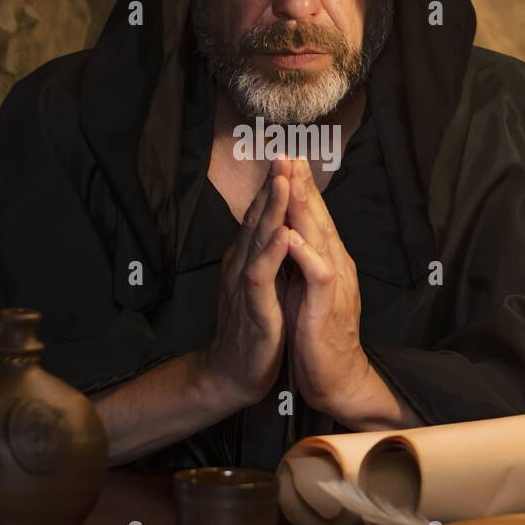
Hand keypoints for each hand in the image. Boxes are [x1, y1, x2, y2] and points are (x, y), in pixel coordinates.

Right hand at [200, 158, 292, 408]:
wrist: (234, 372)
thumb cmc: (253, 328)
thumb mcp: (262, 284)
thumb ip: (266, 254)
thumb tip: (277, 224)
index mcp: (247, 257)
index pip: (262, 214)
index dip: (275, 185)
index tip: (290, 155)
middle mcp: (242, 263)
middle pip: (257, 216)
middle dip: (272, 184)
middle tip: (285, 151)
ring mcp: (245, 283)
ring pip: (257, 238)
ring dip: (270, 209)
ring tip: (283, 180)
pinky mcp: (252, 307)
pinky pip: (260, 275)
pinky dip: (270, 252)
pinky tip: (281, 234)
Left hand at [281, 158, 368, 415]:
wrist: (335, 377)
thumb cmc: (316, 333)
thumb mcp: (303, 288)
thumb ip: (299, 260)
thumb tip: (286, 232)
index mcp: (326, 258)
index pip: (312, 215)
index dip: (299, 186)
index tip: (285, 157)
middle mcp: (334, 263)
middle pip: (317, 216)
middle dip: (301, 184)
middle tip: (287, 153)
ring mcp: (334, 283)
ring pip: (319, 236)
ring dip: (303, 206)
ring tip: (288, 178)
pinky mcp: (327, 305)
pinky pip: (317, 273)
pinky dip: (303, 253)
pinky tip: (289, 235)